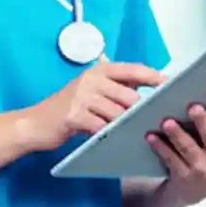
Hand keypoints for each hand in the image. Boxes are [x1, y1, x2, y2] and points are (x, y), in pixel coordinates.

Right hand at [17, 62, 165, 151]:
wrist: (35, 123)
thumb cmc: (68, 109)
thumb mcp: (92, 91)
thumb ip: (116, 88)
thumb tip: (148, 90)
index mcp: (98, 71)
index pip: (132, 69)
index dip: (153, 76)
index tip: (170, 83)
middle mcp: (91, 79)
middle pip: (129, 95)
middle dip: (138, 111)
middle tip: (147, 121)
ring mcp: (81, 96)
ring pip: (117, 113)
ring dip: (122, 125)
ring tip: (125, 132)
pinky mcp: (75, 115)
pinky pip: (101, 126)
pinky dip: (106, 133)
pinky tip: (106, 137)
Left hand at [145, 95, 205, 205]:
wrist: (195, 189)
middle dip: (204, 122)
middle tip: (193, 106)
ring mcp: (203, 169)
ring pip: (190, 149)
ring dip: (178, 134)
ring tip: (167, 120)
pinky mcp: (183, 177)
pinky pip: (171, 160)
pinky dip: (161, 147)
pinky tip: (151, 135)